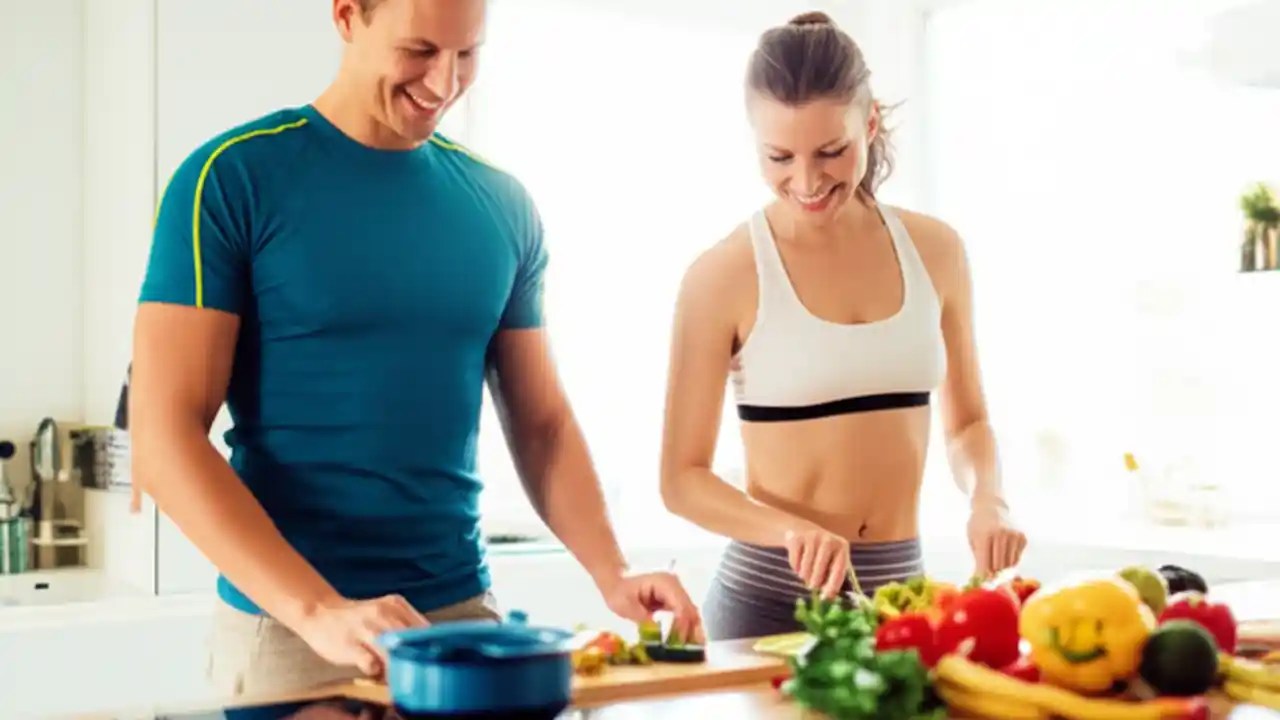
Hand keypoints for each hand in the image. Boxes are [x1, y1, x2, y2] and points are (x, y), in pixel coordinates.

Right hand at [290, 594, 428, 676]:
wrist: (320, 612)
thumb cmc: (358, 619)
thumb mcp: (387, 614)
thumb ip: (407, 628)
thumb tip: (430, 650)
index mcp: (397, 605)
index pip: (425, 629)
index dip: (431, 648)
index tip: (432, 660)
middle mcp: (384, 613)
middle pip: (412, 640)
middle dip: (417, 659)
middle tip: (416, 672)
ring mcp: (366, 627)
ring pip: (393, 650)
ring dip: (398, 667)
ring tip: (398, 676)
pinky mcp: (350, 643)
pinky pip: (369, 662)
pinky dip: (376, 670)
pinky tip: (375, 671)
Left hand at [597, 570, 704, 644]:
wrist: (617, 586)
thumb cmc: (619, 593)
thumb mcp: (626, 606)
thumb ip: (643, 618)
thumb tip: (657, 632)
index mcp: (664, 583)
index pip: (680, 606)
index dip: (681, 625)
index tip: (677, 642)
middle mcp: (675, 586)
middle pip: (690, 610)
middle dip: (690, 630)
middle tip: (689, 650)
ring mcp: (676, 593)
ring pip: (690, 614)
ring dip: (691, 631)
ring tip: (692, 649)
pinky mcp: (674, 602)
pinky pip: (685, 616)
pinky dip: (686, 629)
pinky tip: (685, 643)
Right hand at [784, 523, 849, 599]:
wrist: (801, 530)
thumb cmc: (821, 552)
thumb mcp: (831, 560)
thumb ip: (833, 577)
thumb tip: (829, 597)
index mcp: (842, 546)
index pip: (839, 569)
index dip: (833, 585)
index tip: (827, 596)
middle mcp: (828, 540)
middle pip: (820, 569)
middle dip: (815, 581)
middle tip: (812, 586)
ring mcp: (812, 537)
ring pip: (806, 567)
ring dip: (804, 575)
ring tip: (805, 573)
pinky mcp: (797, 538)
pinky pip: (795, 562)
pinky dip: (795, 567)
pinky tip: (798, 563)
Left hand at [967, 500, 1026, 578]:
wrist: (991, 507)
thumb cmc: (978, 525)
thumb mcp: (972, 539)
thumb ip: (978, 559)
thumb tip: (981, 581)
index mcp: (985, 536)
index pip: (985, 565)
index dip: (982, 577)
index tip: (981, 585)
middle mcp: (1001, 535)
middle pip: (998, 567)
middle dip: (992, 574)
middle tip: (988, 576)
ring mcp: (1014, 536)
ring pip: (1009, 565)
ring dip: (1001, 568)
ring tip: (994, 561)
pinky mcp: (1022, 538)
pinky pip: (1016, 559)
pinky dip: (1009, 561)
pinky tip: (1003, 552)